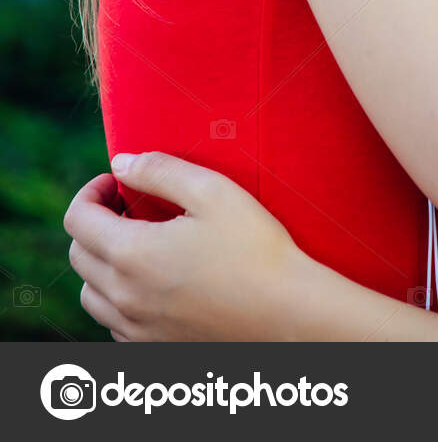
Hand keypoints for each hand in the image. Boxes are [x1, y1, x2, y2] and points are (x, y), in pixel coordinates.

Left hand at [64, 153, 306, 341]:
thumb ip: (159, 170)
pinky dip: (117, 298)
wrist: (287, 313)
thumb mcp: (212, 191)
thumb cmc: (254, 247)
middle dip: (94, 222)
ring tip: (137, 242)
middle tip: (129, 205)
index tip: (117, 181)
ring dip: (101, 263)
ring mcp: (136, 329)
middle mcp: (124, 297)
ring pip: (90, 295)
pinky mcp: (153, 348)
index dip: (91, 191)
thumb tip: (121, 162)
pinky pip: (112, 323)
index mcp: (131, 255)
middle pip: (78, 255)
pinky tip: (151, 281)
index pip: (77, 220)